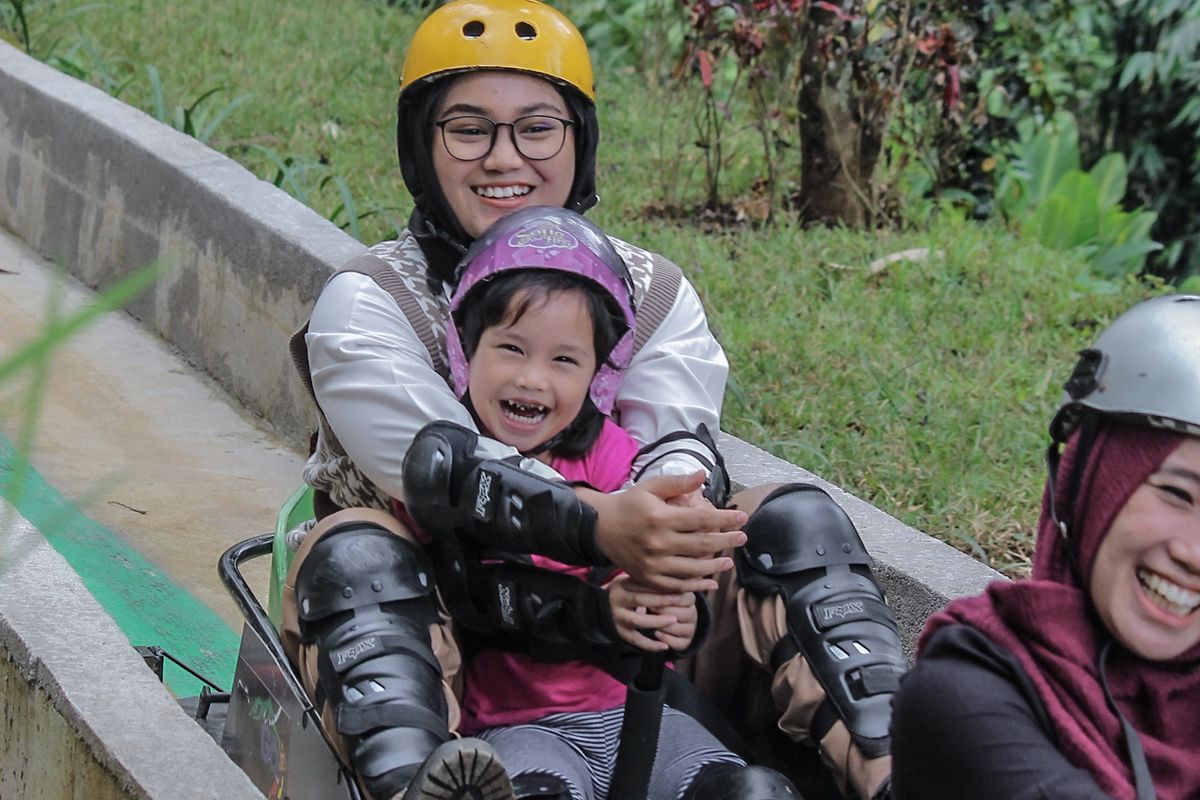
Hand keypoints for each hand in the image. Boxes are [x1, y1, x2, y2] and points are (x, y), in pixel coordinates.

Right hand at [578, 471, 746, 593]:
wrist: (601, 528)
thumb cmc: (629, 505)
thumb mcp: (650, 488)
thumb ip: (677, 483)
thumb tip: (703, 475)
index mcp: (661, 517)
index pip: (701, 520)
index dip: (725, 519)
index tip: (742, 517)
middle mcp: (658, 542)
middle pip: (702, 544)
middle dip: (726, 541)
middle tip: (743, 537)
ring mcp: (653, 563)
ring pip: (693, 568)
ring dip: (715, 566)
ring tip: (730, 561)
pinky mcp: (649, 578)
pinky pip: (677, 585)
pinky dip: (696, 586)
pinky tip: (710, 582)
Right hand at [608, 576, 697, 652]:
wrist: (602, 609)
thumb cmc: (624, 593)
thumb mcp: (629, 582)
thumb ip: (645, 580)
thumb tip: (672, 578)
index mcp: (620, 586)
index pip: (640, 583)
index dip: (658, 584)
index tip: (676, 584)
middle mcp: (616, 602)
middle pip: (639, 600)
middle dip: (660, 600)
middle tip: (678, 599)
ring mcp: (617, 619)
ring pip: (637, 621)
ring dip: (657, 621)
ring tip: (674, 620)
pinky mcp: (620, 633)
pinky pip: (636, 640)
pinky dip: (650, 645)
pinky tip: (665, 646)